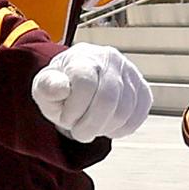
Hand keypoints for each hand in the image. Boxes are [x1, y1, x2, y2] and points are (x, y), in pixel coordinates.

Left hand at [32, 44, 153, 141]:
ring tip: (91, 127)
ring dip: (103, 129)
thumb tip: (61, 88)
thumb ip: (47, 87)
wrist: (82, 84)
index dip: (73, 110)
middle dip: (89, 125)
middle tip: (79, 134)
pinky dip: (119, 130)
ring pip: (123, 112)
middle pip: (107, 100)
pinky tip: (106, 126)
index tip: (64, 119)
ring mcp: (131, 74)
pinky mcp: (143, 91)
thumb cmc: (61, 87)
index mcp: (84, 56)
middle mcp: (111, 59)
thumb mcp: (45, 87)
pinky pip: (136, 118)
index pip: (85, 83)